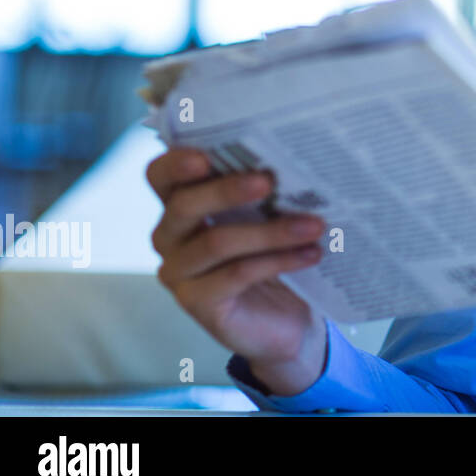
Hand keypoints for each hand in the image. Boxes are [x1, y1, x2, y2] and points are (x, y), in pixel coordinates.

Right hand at [146, 147, 328, 393]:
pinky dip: (278, 261)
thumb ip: (267, 189)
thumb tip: (296, 159)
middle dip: (227, 190)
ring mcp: (179, 273)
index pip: (160, 176)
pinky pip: (236, 275)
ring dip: (271, 231)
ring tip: (314, 225)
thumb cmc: (275, 253)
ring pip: (217, 243)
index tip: (205, 156)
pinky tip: (311, 254)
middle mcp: (170, 237)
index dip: (175, 163)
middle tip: (268, 181)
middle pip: (184, 206)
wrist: (288, 319)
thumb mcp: (270, 215)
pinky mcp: (197, 304)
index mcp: (181, 204)